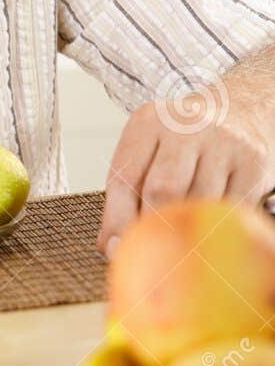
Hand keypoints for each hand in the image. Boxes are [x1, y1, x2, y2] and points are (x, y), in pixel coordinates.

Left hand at [98, 77, 274, 254]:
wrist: (239, 111)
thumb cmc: (183, 142)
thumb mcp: (148, 152)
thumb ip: (126, 193)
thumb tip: (113, 248)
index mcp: (148, 122)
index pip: (124, 177)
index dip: (118, 220)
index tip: (117, 251)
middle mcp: (185, 125)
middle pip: (162, 190)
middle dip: (154, 227)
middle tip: (155, 253)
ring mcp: (223, 141)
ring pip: (200, 202)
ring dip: (190, 230)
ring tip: (184, 244)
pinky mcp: (253, 161)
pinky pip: (234, 208)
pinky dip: (222, 226)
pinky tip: (214, 231)